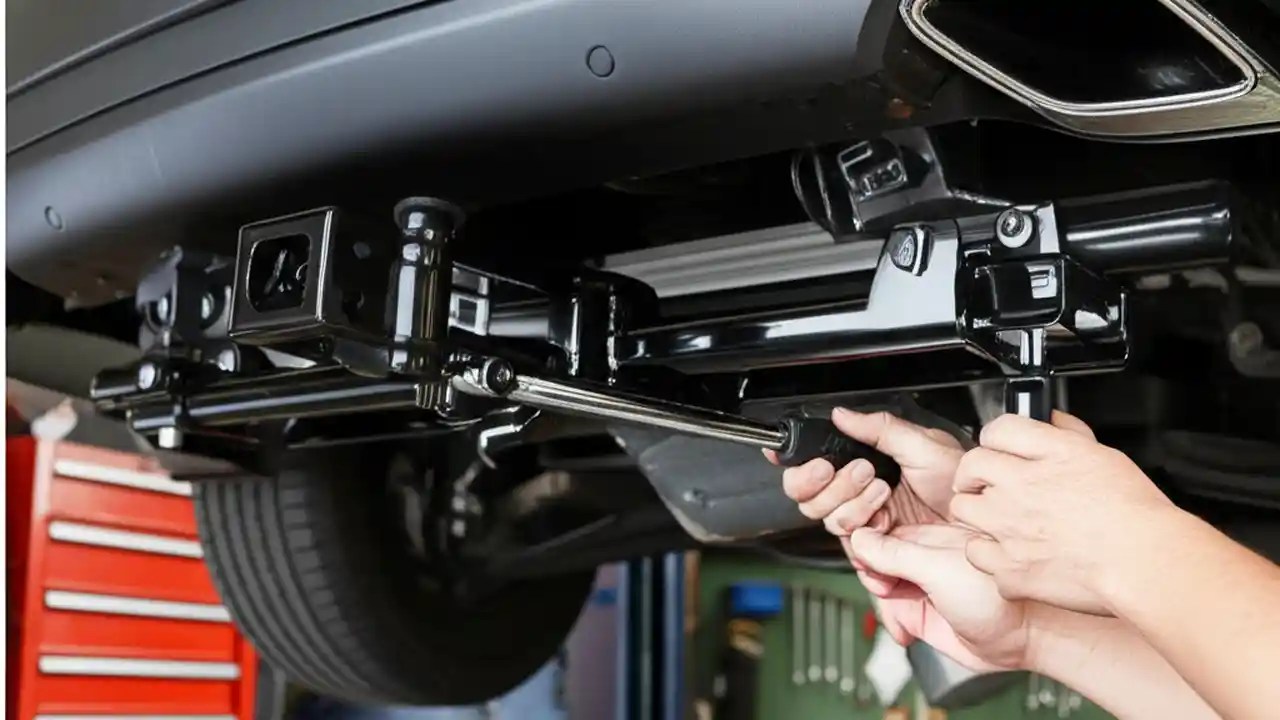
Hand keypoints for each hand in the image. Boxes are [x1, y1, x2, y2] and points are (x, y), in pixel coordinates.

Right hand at [766, 408, 963, 535]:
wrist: (982, 523)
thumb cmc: (963, 484)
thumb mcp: (925, 444)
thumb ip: (879, 428)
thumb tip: (841, 414)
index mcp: (865, 464)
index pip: (815, 463)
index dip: (796, 461)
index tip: (793, 455)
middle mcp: (859, 494)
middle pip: (808, 495)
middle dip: (828, 483)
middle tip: (860, 472)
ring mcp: (866, 524)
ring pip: (827, 519)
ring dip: (851, 505)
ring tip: (882, 495)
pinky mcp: (877, 551)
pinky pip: (851, 548)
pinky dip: (864, 535)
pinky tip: (884, 523)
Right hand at [846, 524, 1030, 671]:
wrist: (1023, 640)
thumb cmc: (999, 596)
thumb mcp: (939, 568)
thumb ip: (896, 554)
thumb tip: (859, 538)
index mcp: (927, 534)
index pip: (879, 525)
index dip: (864, 537)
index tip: (862, 552)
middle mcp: (920, 556)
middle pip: (872, 554)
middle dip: (869, 569)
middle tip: (883, 584)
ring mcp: (918, 584)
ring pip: (877, 582)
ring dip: (879, 596)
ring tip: (897, 607)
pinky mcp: (918, 611)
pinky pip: (890, 612)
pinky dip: (890, 621)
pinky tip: (905, 630)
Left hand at [950, 412, 1176, 614]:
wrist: (1144, 562)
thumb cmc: (1135, 514)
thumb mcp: (1106, 457)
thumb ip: (1072, 434)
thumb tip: (1053, 420)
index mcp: (1047, 455)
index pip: (997, 430)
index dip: (994, 440)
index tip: (997, 452)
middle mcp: (1020, 486)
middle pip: (969, 469)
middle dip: (976, 476)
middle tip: (990, 487)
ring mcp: (1008, 527)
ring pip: (963, 510)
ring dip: (978, 514)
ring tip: (1001, 523)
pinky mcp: (1009, 567)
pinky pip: (977, 555)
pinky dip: (992, 558)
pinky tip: (1013, 557)